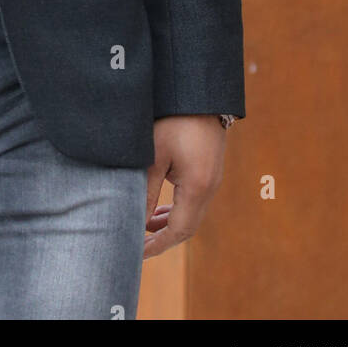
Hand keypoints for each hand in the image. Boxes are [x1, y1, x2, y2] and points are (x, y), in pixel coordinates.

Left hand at [143, 115, 226, 258]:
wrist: (199, 93)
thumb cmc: (174, 120)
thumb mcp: (154, 156)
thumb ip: (146, 191)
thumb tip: (135, 222)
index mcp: (198, 187)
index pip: (178, 231)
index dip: (157, 245)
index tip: (136, 254)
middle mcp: (210, 187)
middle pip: (187, 227)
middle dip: (162, 239)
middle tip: (136, 245)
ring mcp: (212, 179)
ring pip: (191, 214)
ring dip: (168, 224)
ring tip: (143, 228)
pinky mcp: (209, 170)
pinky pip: (194, 200)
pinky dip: (176, 210)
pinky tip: (159, 208)